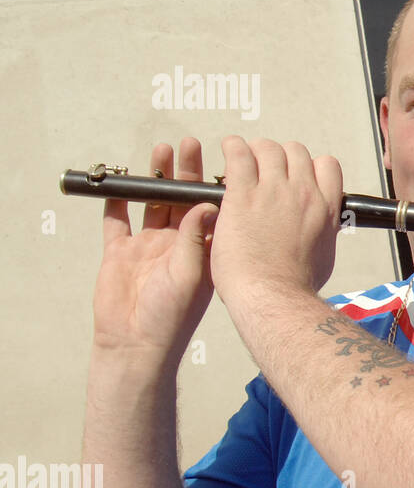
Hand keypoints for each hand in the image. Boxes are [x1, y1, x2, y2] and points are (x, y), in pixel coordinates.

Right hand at [92, 138, 217, 361]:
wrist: (135, 343)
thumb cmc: (173, 316)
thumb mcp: (190, 273)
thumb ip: (195, 238)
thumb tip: (209, 203)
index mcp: (201, 249)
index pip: (210, 210)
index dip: (213, 186)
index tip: (222, 161)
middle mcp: (177, 244)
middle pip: (181, 199)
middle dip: (185, 172)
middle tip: (190, 144)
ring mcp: (147, 246)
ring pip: (152, 203)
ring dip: (156, 178)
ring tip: (162, 150)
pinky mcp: (118, 251)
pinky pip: (116, 221)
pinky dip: (117, 201)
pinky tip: (121, 181)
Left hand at [209, 138, 342, 312]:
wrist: (274, 295)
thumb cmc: (295, 285)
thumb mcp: (324, 255)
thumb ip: (321, 233)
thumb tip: (320, 232)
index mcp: (325, 208)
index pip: (326, 165)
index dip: (309, 166)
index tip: (295, 175)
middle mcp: (303, 193)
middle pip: (295, 151)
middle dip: (279, 157)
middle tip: (263, 169)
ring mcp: (273, 191)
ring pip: (267, 148)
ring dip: (254, 150)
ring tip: (242, 160)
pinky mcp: (243, 195)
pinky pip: (238, 154)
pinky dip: (232, 147)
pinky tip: (228, 151)